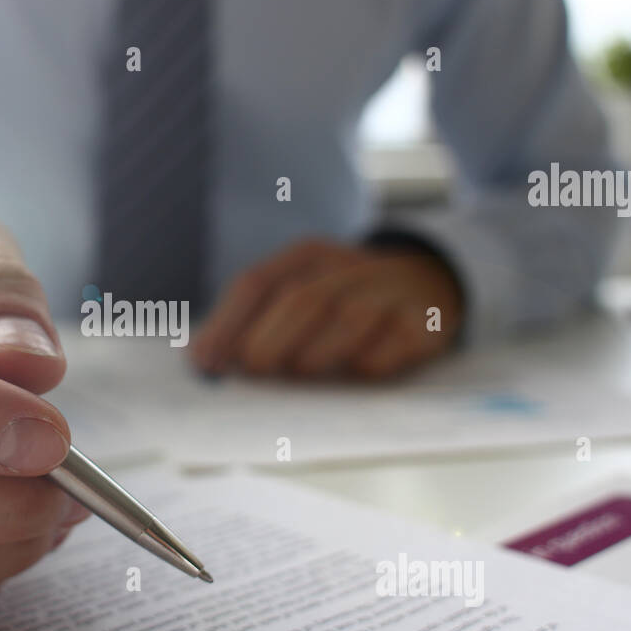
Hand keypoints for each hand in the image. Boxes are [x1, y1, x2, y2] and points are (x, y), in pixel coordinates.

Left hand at [191, 239, 463, 378]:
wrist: (428, 284)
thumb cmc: (343, 300)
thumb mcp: (301, 292)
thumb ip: (253, 322)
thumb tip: (202, 362)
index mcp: (307, 256)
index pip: (257, 284)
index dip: (226, 325)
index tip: (203, 363)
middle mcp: (348, 266)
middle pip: (301, 299)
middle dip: (268, 340)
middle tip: (251, 373)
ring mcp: (390, 292)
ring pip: (348, 318)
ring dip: (316, 353)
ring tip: (298, 372)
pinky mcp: (422, 323)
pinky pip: (390, 347)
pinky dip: (366, 365)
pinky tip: (352, 375)